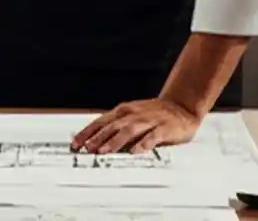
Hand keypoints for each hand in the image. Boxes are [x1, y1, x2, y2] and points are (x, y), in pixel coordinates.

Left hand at [70, 98, 202, 154]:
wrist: (181, 106)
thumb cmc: (154, 114)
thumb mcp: (131, 116)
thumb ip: (115, 127)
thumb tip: (93, 141)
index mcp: (124, 112)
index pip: (101, 121)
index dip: (87, 132)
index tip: (75, 144)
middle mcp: (134, 115)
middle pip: (112, 126)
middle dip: (98, 138)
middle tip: (87, 149)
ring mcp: (149, 120)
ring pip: (130, 130)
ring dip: (115, 141)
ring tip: (105, 151)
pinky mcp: (164, 128)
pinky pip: (153, 136)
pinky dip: (143, 143)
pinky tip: (136, 151)